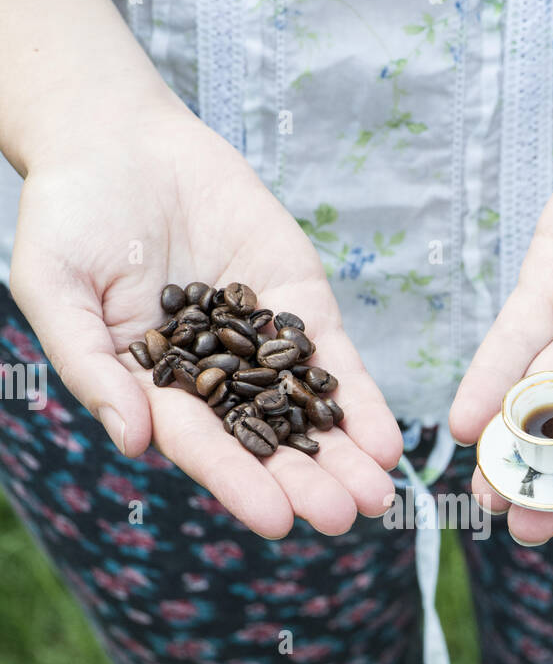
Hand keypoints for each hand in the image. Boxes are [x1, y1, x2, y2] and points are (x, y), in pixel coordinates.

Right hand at [11, 101, 401, 537]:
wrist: (117, 142)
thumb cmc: (71, 217)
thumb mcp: (56, 289)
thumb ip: (91, 365)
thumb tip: (132, 441)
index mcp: (154, 391)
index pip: (202, 446)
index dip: (238, 483)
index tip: (276, 520)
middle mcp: (212, 382)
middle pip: (265, 443)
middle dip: (307, 483)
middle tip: (346, 518)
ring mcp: (259, 345)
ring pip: (307, 413)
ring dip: (344, 457)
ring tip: (379, 495)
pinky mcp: (297, 305)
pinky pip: (334, 360)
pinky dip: (361, 401)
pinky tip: (386, 443)